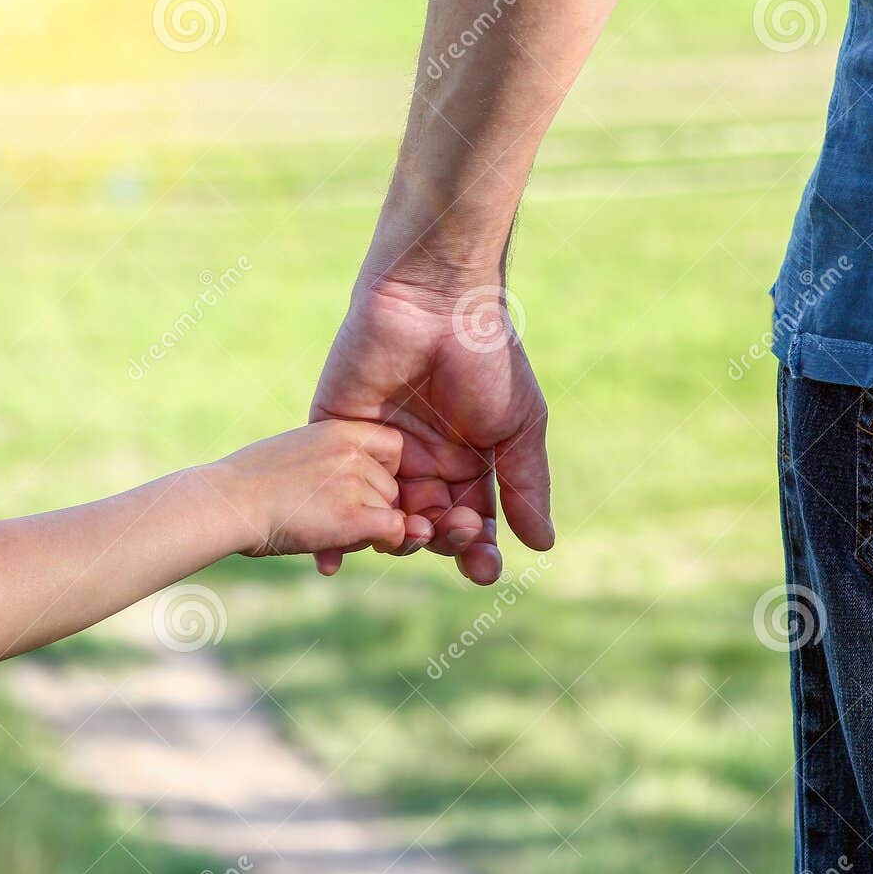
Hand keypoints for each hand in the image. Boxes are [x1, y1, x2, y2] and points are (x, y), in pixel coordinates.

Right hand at [207, 420, 427, 560]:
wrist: (226, 504)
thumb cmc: (248, 486)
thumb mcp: (295, 452)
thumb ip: (329, 464)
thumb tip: (353, 493)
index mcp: (338, 430)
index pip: (394, 447)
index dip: (384, 473)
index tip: (357, 489)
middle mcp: (351, 451)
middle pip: (392, 488)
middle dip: (372, 510)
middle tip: (329, 522)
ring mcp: (353, 482)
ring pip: (391, 513)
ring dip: (366, 531)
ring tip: (321, 533)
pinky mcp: (350, 516)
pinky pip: (394, 531)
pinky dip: (381, 544)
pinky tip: (337, 552)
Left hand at [310, 277, 552, 584]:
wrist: (435, 303)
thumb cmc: (486, 358)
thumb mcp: (517, 425)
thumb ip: (525, 484)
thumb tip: (543, 546)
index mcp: (465, 464)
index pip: (469, 524)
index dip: (475, 551)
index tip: (483, 570)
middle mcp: (421, 464)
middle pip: (425, 527)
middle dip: (438, 542)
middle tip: (448, 534)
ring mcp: (377, 452)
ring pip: (380, 516)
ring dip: (392, 538)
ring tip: (408, 537)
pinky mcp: (337, 435)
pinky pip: (332, 489)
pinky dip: (329, 529)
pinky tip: (332, 559)